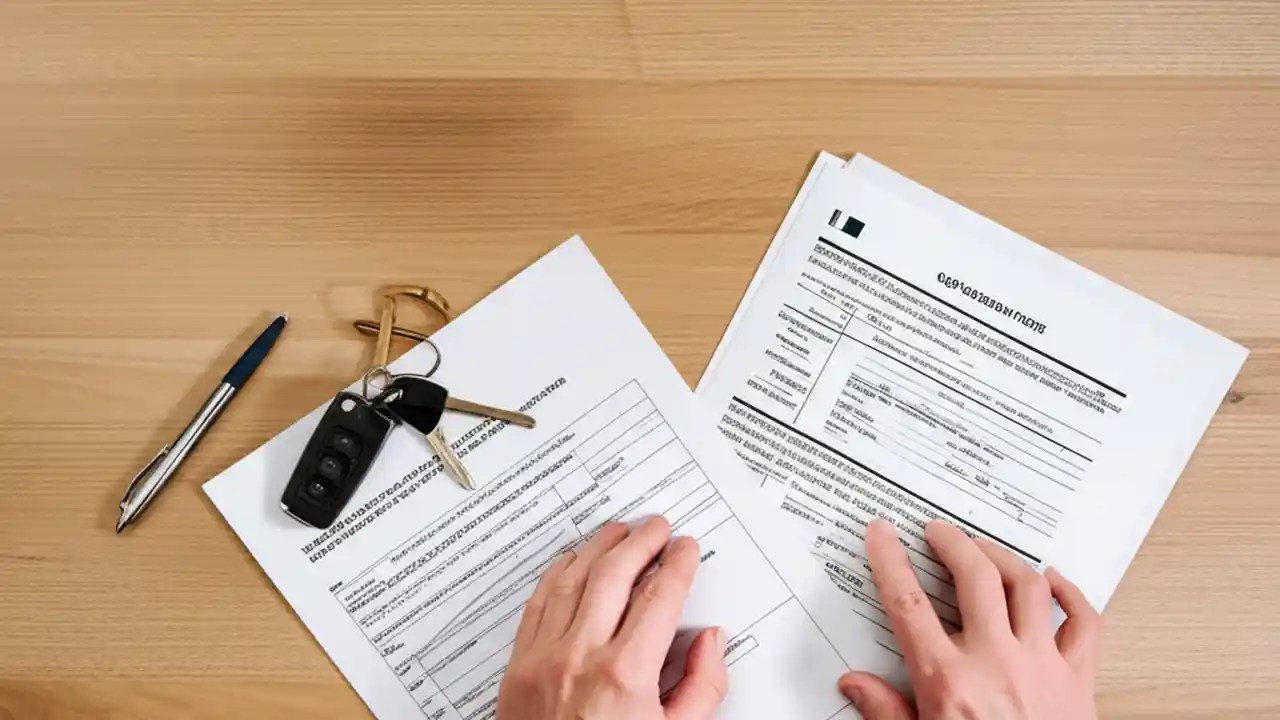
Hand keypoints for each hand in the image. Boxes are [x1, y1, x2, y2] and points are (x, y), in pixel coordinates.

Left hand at [497, 516, 728, 719]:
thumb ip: (702, 688)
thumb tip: (710, 642)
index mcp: (625, 677)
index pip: (660, 598)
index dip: (677, 565)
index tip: (686, 549)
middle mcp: (580, 658)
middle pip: (614, 575)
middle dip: (640, 542)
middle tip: (657, 527)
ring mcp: (542, 660)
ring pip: (572, 579)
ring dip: (598, 547)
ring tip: (619, 531)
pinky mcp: (516, 668)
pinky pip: (538, 603)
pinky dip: (558, 573)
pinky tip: (572, 562)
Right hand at [839, 519, 1101, 719]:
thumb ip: (886, 713)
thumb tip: (855, 684)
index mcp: (947, 681)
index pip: (909, 604)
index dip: (890, 560)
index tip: (882, 535)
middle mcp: (995, 662)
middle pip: (973, 576)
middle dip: (952, 542)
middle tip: (938, 530)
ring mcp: (1042, 666)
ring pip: (1026, 585)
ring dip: (1003, 557)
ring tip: (984, 548)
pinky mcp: (1079, 681)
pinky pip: (1084, 622)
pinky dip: (1071, 593)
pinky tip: (1055, 579)